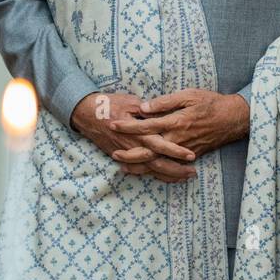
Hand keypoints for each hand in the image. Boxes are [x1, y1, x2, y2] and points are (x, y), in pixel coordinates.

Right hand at [70, 92, 196, 181]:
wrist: (86, 114)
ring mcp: (127, 154)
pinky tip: (166, 177)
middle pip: (157, 163)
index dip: (175, 151)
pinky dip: (153, 175)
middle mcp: (133, 146)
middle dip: (176, 170)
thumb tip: (163, 115)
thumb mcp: (130, 101)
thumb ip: (147, 110)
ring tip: (184, 177)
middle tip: (193, 173)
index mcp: (137, 132)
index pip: (160, 144)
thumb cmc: (109, 104)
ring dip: (167, 175)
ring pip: (149, 170)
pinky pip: (140, 170)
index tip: (191, 155)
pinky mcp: (123, 157)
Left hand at [109, 88, 249, 162]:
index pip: (146, 126)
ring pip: (158, 162)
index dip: (128, 126)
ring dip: (140, 165)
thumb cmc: (210, 103)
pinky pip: (170, 167)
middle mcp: (177, 140)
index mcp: (175, 122)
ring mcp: (183, 151)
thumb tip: (144, 107)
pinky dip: (157, 171)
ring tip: (123, 165)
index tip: (113, 124)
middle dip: (130, 153)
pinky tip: (146, 171)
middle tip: (113, 152)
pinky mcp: (189, 156)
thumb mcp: (188, 95)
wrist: (232, 119)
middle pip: (148, 151)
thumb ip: (165, 102)